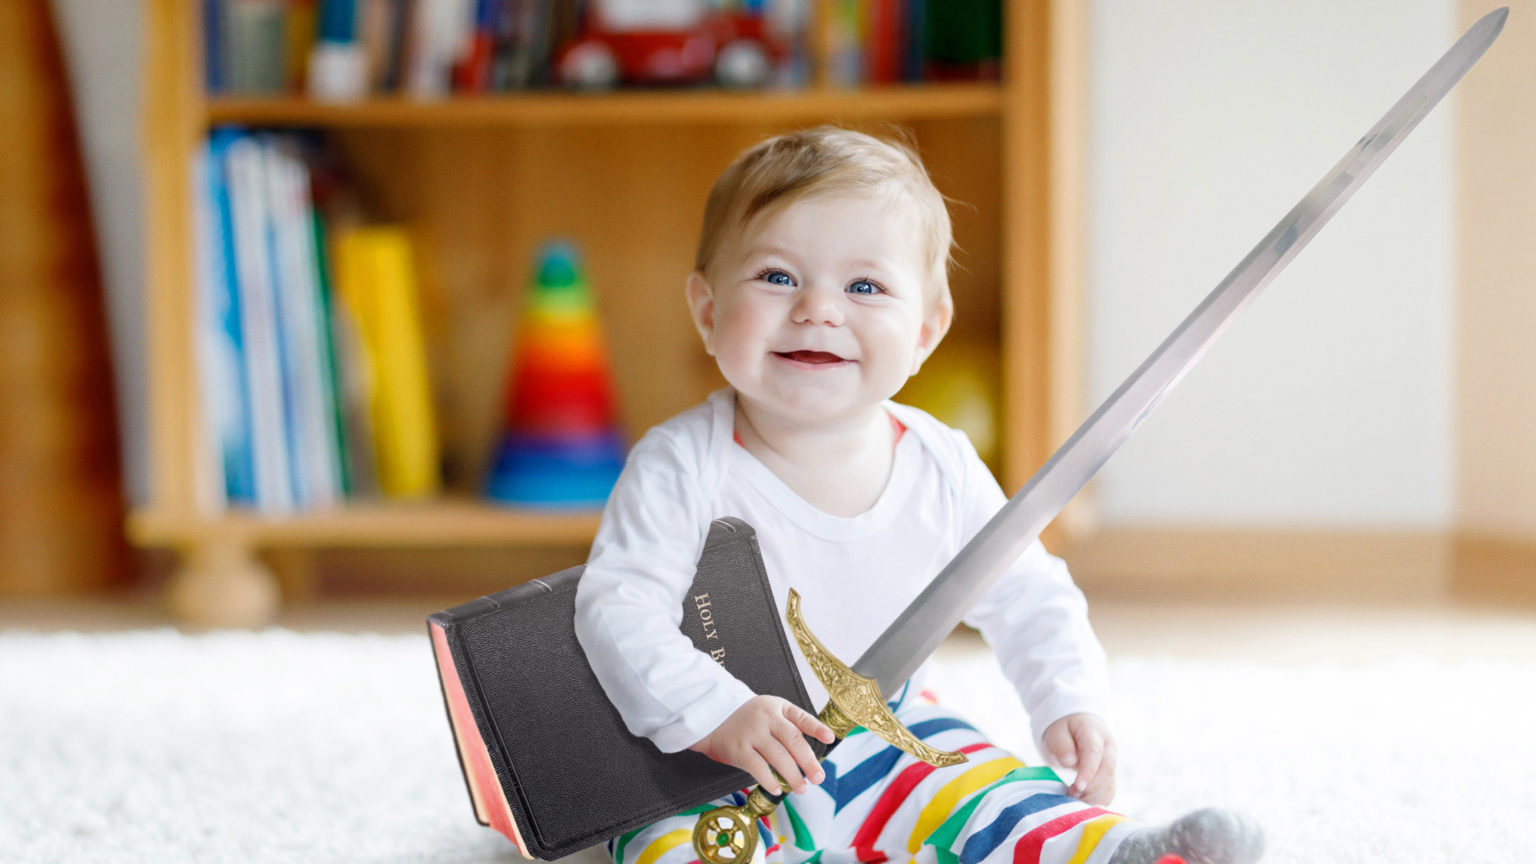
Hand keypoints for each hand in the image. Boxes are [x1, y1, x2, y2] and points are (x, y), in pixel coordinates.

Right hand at [688, 695, 836, 795]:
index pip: (800, 717)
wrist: (708, 715)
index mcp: (776, 707)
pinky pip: (758, 767)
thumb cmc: (743, 718)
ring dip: (793, 776)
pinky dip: (769, 780)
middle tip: (818, 777)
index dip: (817, 728)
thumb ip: (785, 725)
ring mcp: (751, 733)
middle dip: (808, 761)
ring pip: (779, 757)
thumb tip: (807, 755)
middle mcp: (766, 718)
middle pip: (794, 740)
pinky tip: (777, 789)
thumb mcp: (766, 710)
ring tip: (802, 788)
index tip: (830, 738)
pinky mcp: (738, 748)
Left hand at [1041, 713, 1116, 805]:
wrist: (1075, 726)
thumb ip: (1062, 745)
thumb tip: (1070, 761)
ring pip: (1110, 783)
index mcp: (1094, 731)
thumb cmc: (1063, 729)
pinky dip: (1098, 800)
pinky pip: (1109, 790)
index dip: (1088, 771)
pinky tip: (1084, 805)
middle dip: (1091, 788)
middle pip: (1106, 770)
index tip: (1078, 787)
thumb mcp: (1056, 732)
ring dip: (1094, 797)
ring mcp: (1111, 760)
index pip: (1094, 751)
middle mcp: (1108, 746)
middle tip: (1072, 797)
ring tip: (1075, 802)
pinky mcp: (1110, 773)